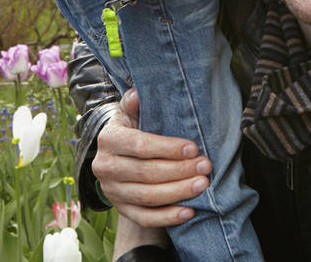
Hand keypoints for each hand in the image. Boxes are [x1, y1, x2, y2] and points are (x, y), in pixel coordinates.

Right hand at [91, 89, 212, 227]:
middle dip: (179, 170)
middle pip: (145, 173)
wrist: (117, 156)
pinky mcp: (122, 210)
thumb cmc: (131, 129)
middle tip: (205, 166)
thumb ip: (134, 103)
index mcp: (108, 139)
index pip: (139, 145)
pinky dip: (168, 217)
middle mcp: (105, 167)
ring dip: (178, 192)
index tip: (193, 147)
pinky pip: (145, 218)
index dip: (167, 148)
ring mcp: (112, 191)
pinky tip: (190, 211)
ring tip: (203, 184)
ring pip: (147, 197)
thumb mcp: (129, 112)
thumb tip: (138, 93)